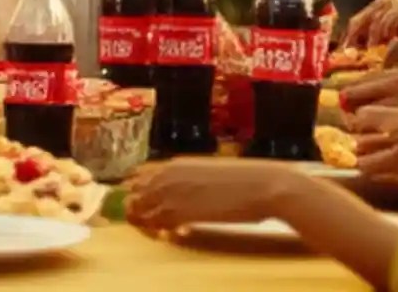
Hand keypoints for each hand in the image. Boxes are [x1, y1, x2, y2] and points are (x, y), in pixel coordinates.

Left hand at [124, 157, 305, 230]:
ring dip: (147, 222)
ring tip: (167, 229)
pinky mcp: (181, 213)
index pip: (138, 176)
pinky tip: (178, 233)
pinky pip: (155, 225)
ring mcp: (172, 193)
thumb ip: (190, 180)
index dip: (141, 192)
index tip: (152, 204)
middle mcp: (167, 175)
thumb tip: (187, 194)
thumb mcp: (210, 171)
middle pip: (132, 193)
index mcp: (175, 163)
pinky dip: (159, 231)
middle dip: (139, 208)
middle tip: (157, 222)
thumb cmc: (246, 179)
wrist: (265, 185)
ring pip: (138, 210)